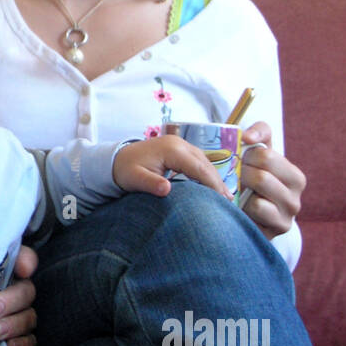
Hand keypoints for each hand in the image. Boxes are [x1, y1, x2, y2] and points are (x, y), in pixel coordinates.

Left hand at [0, 245, 37, 345]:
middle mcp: (11, 291)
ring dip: (13, 324)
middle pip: (26, 290)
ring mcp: (16, 315)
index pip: (22, 258)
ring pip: (28, 316)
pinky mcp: (17, 338)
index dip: (26, 261)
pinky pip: (30, 340)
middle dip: (11, 300)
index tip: (23, 270)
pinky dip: (22, 343)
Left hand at [112, 136, 231, 199]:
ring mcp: (180, 144)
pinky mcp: (179, 149)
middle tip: (229, 201)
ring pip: (204, 161)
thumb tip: (166, 189)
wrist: (116, 159)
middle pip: (205, 163)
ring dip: (214, 177)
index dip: (212, 183)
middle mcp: (179, 143)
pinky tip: (212, 186)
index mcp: (172, 149)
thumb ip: (151, 184)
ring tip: (225, 196)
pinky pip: (198, 160)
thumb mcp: (134, 179)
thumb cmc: (125, 170)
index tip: (222, 199)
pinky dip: (206, 173)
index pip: (199, 167)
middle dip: (218, 182)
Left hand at [239, 122, 304, 238]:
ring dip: (239, 196)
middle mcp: (295, 201)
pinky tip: (236, 208)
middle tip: (231, 176)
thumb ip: (260, 132)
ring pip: (256, 202)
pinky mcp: (270, 237)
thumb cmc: (253, 177)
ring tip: (234, 192)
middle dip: (239, 175)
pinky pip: (250, 221)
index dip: (245, 155)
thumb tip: (248, 137)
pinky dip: (239, 212)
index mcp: (295, 177)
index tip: (238, 160)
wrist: (247, 214)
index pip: (266, 156)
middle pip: (261, 178)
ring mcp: (285, 221)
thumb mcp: (260, 152)